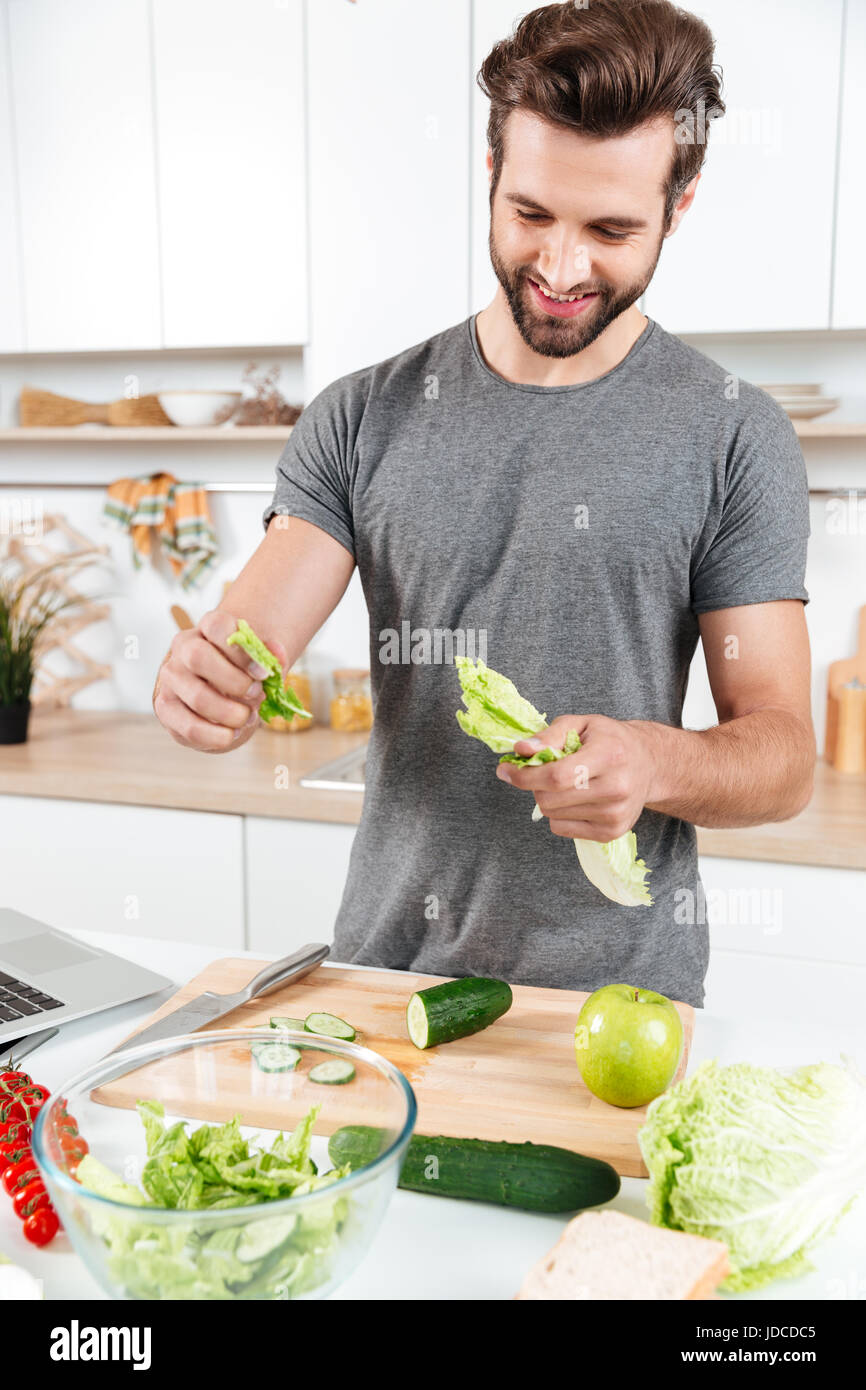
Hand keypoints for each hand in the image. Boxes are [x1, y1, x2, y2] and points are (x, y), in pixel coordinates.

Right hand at [153, 610, 286, 752]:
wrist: (219, 698)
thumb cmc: (240, 674)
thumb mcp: (258, 664)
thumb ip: (269, 658)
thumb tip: (278, 653)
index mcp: (207, 630)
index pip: (216, 625)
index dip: (242, 650)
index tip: (263, 672)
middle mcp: (183, 649)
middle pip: (198, 657)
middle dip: (235, 682)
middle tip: (257, 695)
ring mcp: (170, 678)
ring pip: (197, 697)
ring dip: (231, 714)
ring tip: (247, 718)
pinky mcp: (165, 708)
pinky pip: (189, 727)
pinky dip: (216, 736)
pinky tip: (231, 734)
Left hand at [495, 714, 657, 841]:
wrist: (649, 764)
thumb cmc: (610, 740)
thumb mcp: (581, 724)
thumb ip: (549, 735)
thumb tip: (521, 750)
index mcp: (609, 755)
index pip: (557, 776)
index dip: (525, 776)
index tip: (506, 769)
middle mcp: (616, 788)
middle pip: (550, 799)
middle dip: (535, 785)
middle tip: (543, 771)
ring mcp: (615, 815)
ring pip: (552, 814)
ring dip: (548, 798)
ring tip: (566, 783)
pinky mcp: (611, 832)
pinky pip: (562, 828)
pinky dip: (559, 814)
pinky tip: (576, 798)